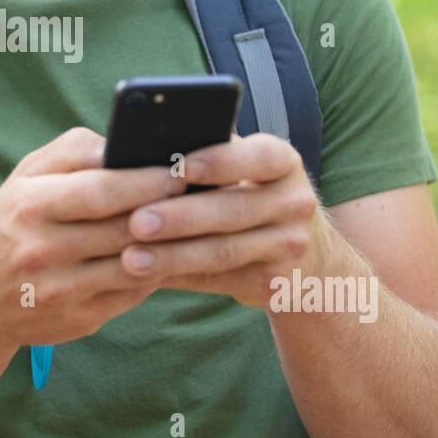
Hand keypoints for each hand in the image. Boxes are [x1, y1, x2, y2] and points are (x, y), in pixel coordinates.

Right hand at [0, 127, 186, 353]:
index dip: (147, 179)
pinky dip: (157, 272)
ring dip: (172, 244)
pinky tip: (174, 254)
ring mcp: (61, 290)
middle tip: (201, 193)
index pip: (100, 190)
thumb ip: (73, 152)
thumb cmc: (11, 224)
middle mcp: (42, 250)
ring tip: (199, 223)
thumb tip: (125, 143)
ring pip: (134, 265)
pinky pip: (132, 293)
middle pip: (123, 229)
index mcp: (30, 206)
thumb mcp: (25, 177)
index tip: (180, 168)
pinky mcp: (79, 319)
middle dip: (168, 210)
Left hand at [119, 132, 325, 308]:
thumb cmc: (250, 195)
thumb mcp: (245, 169)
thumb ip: (207, 155)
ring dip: (173, 256)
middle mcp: (293, 203)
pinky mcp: (271, 284)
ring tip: (130, 259)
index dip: (219, 162)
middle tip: (136, 222)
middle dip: (181, 217)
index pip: (258, 157)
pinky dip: (178, 277)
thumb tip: (142, 153)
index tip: (177, 168)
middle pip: (233, 210)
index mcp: (283, 162)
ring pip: (223, 252)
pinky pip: (217, 279)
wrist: (306, 257)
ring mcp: (287, 247)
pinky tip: (145, 277)